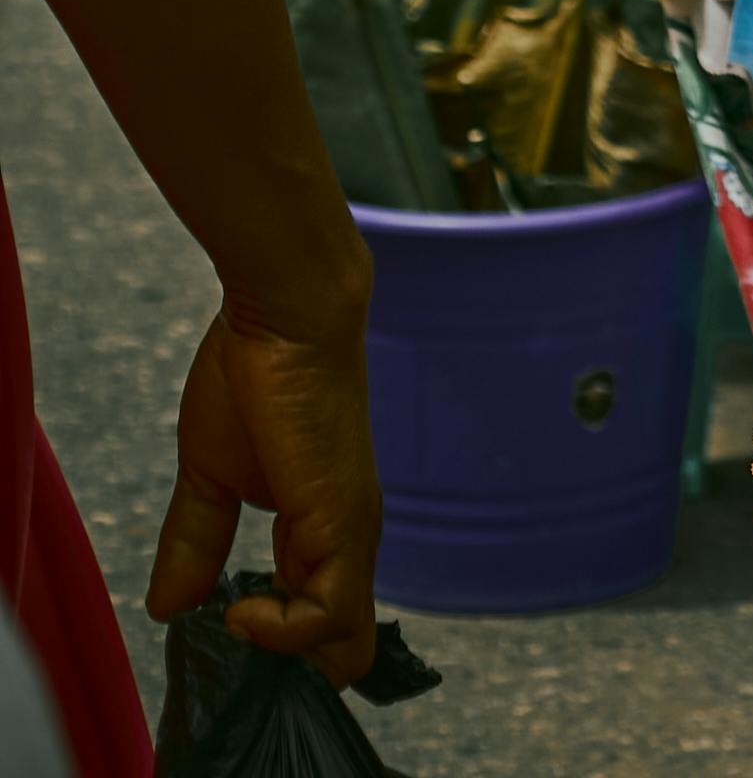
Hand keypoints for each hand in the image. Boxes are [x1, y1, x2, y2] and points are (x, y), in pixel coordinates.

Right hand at [150, 304, 382, 685]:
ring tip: (233, 618)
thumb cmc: (254, 382)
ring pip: (345, 643)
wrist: (288, 318)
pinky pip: (330, 615)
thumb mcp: (211, 478)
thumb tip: (168, 609)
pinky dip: (281, 633)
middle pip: (346, 647)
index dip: (278, 644)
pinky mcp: (342, 523)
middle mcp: (345, 539)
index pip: (323, 621)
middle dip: (293, 669)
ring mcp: (349, 534)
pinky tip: (237, 606)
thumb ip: (196, 542)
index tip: (224, 624)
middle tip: (235, 639)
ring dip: (282, 656)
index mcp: (318, 531)